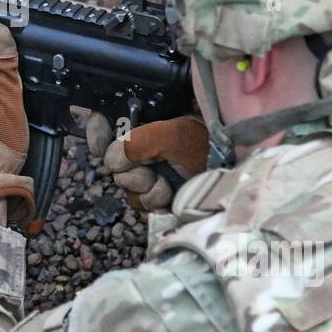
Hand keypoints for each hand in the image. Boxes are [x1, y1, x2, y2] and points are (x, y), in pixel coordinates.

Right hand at [86, 114, 208, 214]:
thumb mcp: (174, 136)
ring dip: (146, 191)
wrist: (234, 178)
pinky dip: (154, 205)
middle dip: (132, 173)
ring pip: (127, 189)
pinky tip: (169, 200)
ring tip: (166, 187)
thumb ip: (137, 143)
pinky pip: (141, 206)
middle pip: (114, 165)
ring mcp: (152, 174)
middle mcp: (145, 149)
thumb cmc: (208, 147)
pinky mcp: (160, 197)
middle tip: (152, 173)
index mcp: (145, 126)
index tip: (99, 140)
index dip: (98, 132)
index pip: (108, 125)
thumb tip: (111, 159)